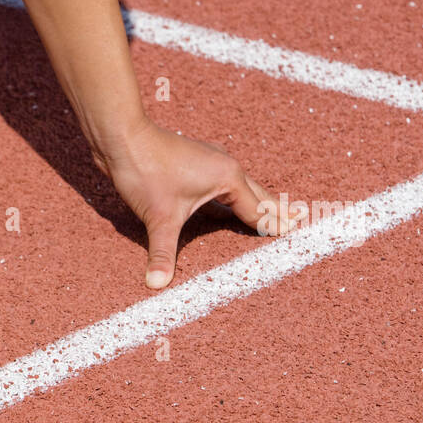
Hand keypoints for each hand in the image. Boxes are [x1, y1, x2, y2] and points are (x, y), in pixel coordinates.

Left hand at [99, 119, 298, 288]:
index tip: (295, 238)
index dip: (274, 227)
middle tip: (300, 222)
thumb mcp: (158, 219)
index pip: (258, 212)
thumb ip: (163, 253)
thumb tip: (156, 285)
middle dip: (277, 211)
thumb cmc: (145, 171)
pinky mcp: (194, 162)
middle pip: (259, 195)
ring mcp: (210, 162)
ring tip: (270, 216)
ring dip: (255, 203)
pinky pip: (222, 184)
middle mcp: (226, 167)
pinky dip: (232, 198)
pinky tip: (226, 207)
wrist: (122, 137)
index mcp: (229, 178)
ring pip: (241, 187)